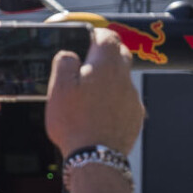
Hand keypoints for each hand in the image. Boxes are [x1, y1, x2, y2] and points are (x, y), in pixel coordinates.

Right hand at [45, 26, 143, 157]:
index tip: (88, 39)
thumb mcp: (57, 88)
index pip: (108, 36)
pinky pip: (125, 100)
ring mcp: (132, 98)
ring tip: (88, 96)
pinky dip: (114, 102)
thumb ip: (64, 62)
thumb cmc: (75, 124)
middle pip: (120, 55)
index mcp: (105, 65)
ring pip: (122, 79)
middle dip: (105, 56)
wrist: (96, 158)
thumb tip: (69, 54)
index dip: (96, 34)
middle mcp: (123, 79)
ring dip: (109, 81)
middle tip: (87, 65)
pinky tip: (98, 113)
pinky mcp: (135, 116)